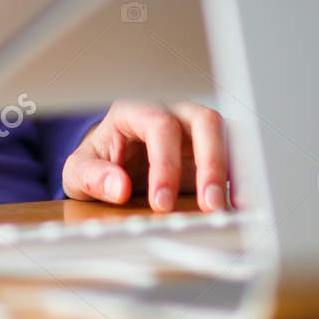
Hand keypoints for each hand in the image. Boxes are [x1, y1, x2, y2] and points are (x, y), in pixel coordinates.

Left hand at [61, 100, 230, 213]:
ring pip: (225, 134)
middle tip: (209, 205)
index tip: (162, 203)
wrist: (107, 166)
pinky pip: (234, 154)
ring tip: (230, 207)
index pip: (159, 125)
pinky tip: (241, 203)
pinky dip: (241, 176)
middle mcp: (171, 113)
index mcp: (135, 111)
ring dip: (231, 170)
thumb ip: (92, 177)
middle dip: (210, 163)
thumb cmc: (96, 162)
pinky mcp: (210, 151)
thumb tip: (118, 187)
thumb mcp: (78, 171)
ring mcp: (193, 130)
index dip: (165, 163)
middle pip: (202, 120)